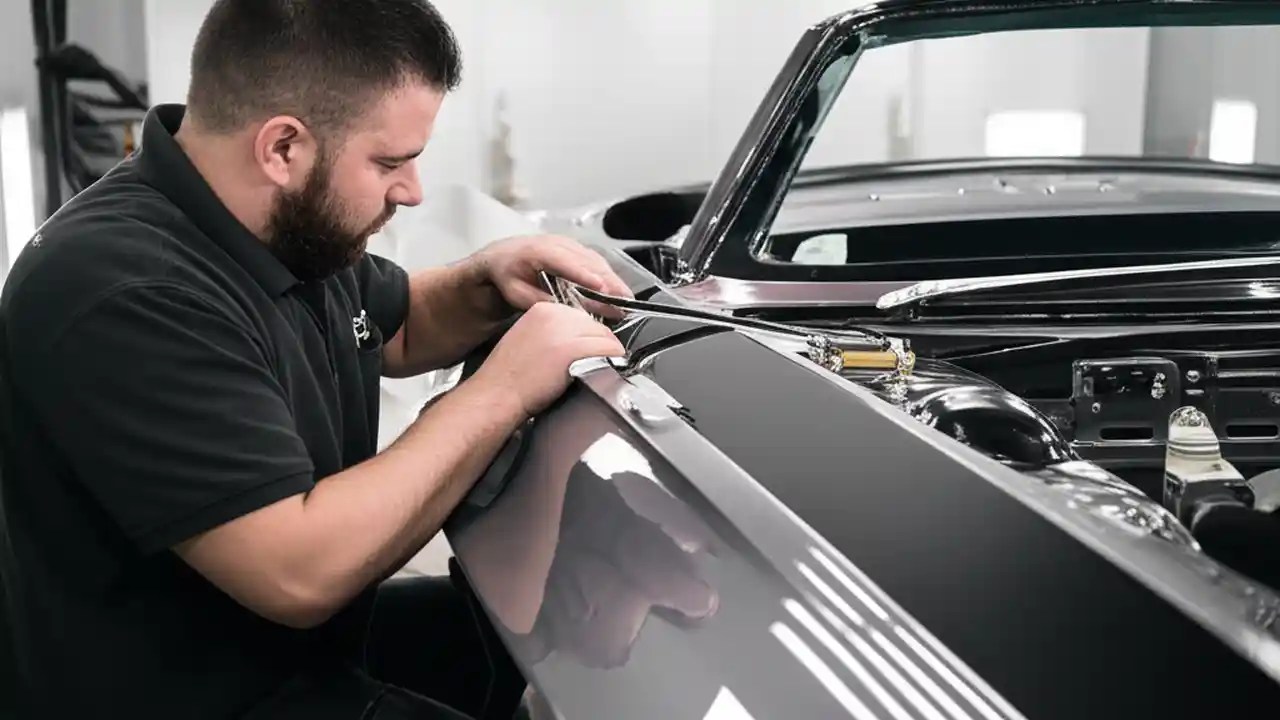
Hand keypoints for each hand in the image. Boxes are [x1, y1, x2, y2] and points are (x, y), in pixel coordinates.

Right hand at [470, 302, 624, 417]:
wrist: (497, 393)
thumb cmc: (508, 376)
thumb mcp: (528, 339)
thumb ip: (552, 333)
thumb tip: (577, 339)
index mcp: (543, 309)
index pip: (580, 317)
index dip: (585, 337)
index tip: (582, 351)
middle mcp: (555, 314)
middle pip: (595, 325)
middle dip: (596, 344)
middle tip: (590, 364)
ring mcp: (565, 330)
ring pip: (605, 336)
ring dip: (605, 353)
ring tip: (594, 369)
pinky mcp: (574, 349)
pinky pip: (609, 349)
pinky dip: (612, 360)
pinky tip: (603, 371)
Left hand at [473, 235, 632, 312]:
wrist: (502, 256)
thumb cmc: (507, 274)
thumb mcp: (515, 292)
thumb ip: (537, 301)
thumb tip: (562, 312)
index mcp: (539, 250)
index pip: (565, 262)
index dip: (584, 274)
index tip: (601, 286)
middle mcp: (558, 244)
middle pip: (588, 261)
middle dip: (608, 281)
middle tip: (624, 300)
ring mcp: (569, 244)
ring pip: (596, 261)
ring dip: (613, 279)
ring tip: (626, 299)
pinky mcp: (577, 249)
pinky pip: (596, 261)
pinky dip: (609, 276)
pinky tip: (618, 290)